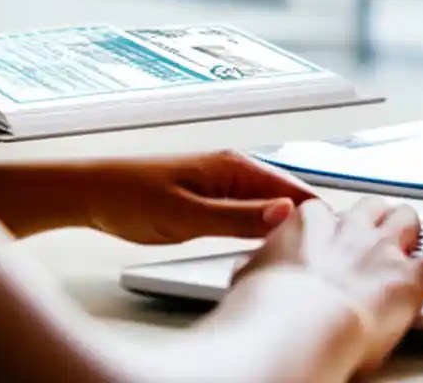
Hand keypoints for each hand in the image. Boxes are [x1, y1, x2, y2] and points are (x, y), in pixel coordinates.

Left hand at [83, 151, 318, 243]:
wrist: (90, 193)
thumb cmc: (130, 197)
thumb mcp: (188, 215)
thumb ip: (238, 217)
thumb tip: (286, 213)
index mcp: (235, 166)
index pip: (294, 188)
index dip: (317, 214)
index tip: (332, 239)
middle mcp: (234, 171)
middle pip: (286, 198)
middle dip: (303, 224)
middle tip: (314, 257)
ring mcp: (223, 185)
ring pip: (268, 208)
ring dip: (281, 229)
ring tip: (293, 256)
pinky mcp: (211, 200)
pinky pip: (249, 215)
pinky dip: (259, 231)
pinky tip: (261, 250)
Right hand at [230, 197, 422, 373]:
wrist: (296, 325)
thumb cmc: (268, 307)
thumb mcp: (248, 276)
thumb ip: (259, 265)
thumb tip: (250, 270)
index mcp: (309, 224)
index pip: (325, 213)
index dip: (333, 227)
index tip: (331, 238)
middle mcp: (350, 230)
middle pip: (373, 208)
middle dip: (377, 219)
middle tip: (377, 231)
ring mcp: (383, 250)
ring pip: (407, 220)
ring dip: (412, 230)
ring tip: (415, 238)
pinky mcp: (410, 278)